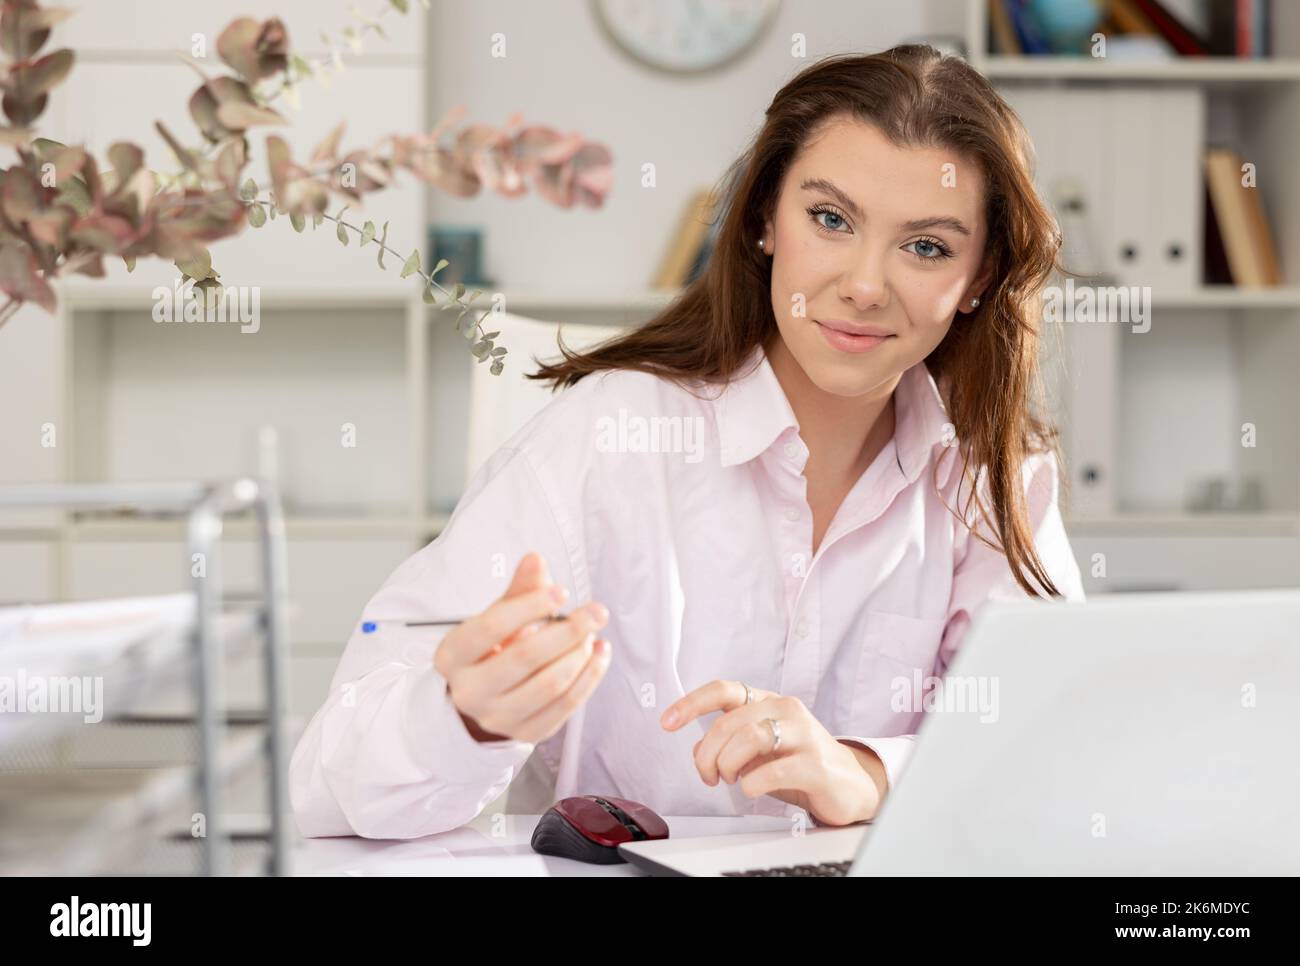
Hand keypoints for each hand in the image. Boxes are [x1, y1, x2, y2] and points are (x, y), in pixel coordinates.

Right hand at [433, 552, 611, 743]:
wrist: (482, 701)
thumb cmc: (492, 649)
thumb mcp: (496, 617)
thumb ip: (518, 590)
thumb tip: (536, 560)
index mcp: (452, 655)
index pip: (491, 626)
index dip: (529, 605)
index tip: (562, 591)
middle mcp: (469, 691)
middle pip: (525, 656)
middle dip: (567, 630)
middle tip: (597, 611)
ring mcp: (497, 718)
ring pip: (550, 684)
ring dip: (580, 655)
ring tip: (593, 633)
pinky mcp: (526, 733)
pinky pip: (566, 706)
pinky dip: (589, 677)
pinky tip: (600, 654)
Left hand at [660, 680, 879, 825]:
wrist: (849, 787)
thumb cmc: (797, 765)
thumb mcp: (756, 752)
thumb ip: (727, 745)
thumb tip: (699, 752)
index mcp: (767, 702)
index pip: (724, 690)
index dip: (691, 703)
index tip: (667, 722)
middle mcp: (786, 710)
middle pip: (730, 721)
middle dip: (709, 753)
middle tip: (710, 776)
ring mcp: (805, 734)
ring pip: (750, 736)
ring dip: (730, 764)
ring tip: (733, 780)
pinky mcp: (817, 764)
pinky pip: (774, 769)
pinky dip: (753, 783)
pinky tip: (752, 789)